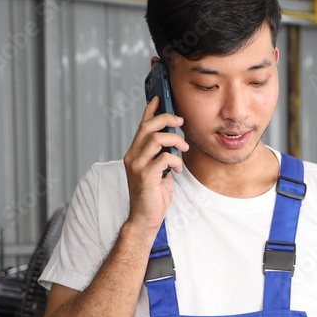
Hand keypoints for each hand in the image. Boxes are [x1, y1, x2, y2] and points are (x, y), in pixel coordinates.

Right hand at [123, 96, 188, 234]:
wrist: (145, 217)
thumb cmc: (153, 195)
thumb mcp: (158, 170)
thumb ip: (162, 155)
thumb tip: (175, 142)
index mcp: (135, 153)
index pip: (141, 126)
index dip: (150, 111)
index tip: (160, 99)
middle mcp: (133, 156)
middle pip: (147, 128)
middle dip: (166, 119)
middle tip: (181, 122)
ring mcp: (137, 165)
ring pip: (156, 140)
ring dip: (175, 141)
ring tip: (184, 150)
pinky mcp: (145, 176)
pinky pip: (164, 158)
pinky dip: (175, 161)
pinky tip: (178, 170)